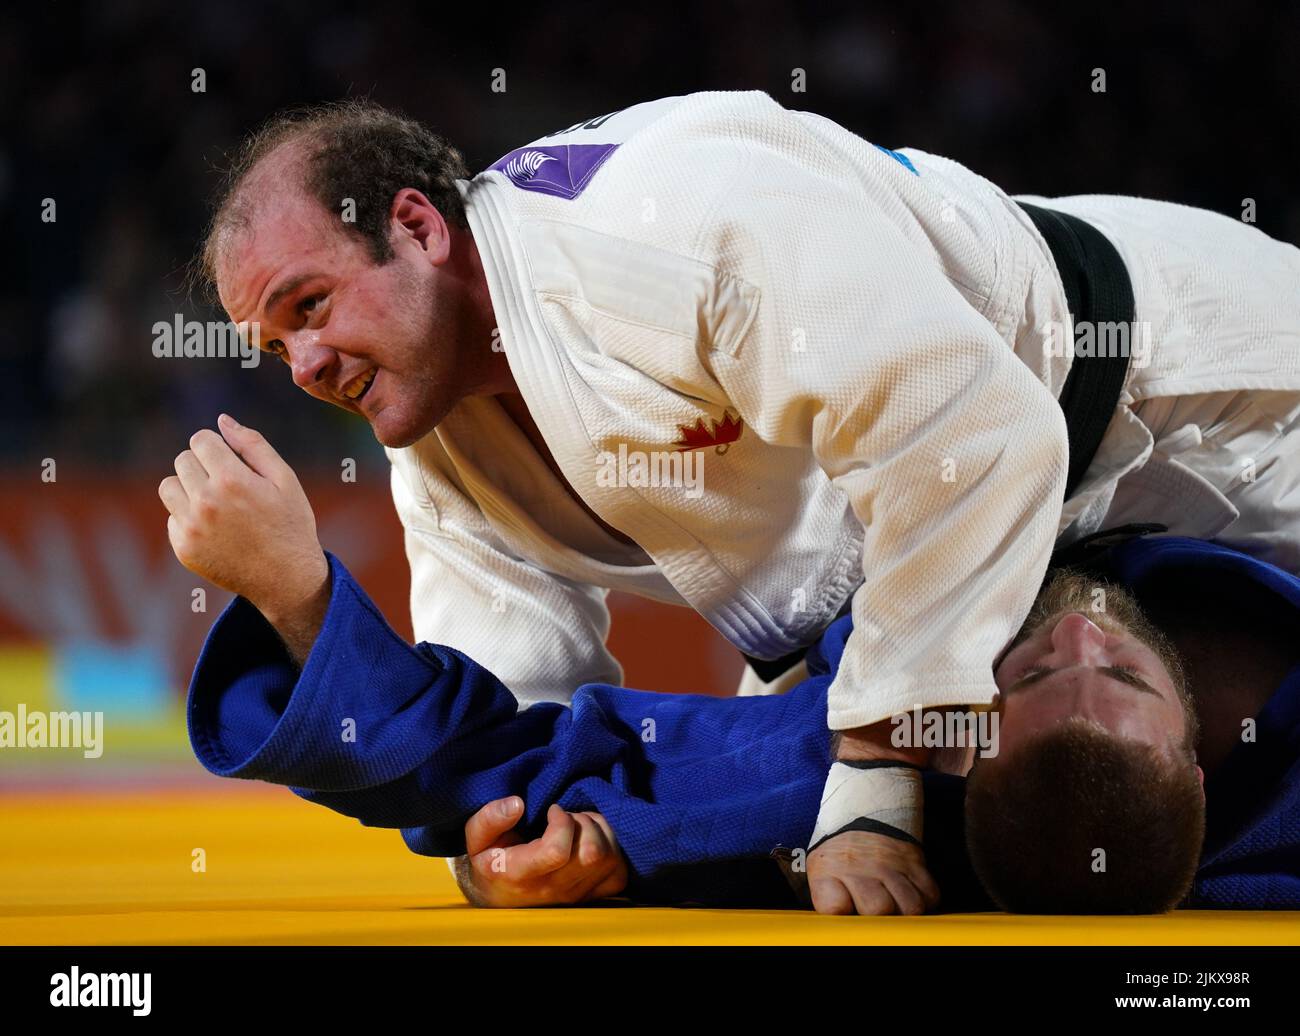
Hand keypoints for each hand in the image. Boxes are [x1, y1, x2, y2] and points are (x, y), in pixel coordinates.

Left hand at [158, 414, 326, 621]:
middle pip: (183, 460)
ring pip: (168, 487)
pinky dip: (188, 519)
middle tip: (229, 486)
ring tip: (216, 503)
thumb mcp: (285, 479)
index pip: (200, 440)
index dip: (216, 447)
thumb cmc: (290, 524)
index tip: (231, 462)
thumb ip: (253, 445)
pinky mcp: (183, 548)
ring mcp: (190, 528)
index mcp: (231, 480)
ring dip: (188, 488)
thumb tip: (222, 421)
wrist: (287, 578)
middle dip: (203, 466)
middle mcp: (205, 502)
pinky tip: (216, 530)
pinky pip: (172, 518)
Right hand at [453, 797, 627, 907]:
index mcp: (521, 874)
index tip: (552, 811)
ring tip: (580, 825)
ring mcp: (575, 895)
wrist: (499, 894)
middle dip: (584, 822)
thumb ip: (490, 818)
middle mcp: (552, 889)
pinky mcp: (592, 895)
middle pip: (591, 853)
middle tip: (568, 816)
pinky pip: (617, 873)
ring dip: (599, 831)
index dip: (562, 822)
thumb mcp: (477, 837)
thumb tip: (517, 804)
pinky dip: (612, 849)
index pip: (557, 852)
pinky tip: (593, 839)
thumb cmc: (490, 859)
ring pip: (608, 859)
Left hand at [807, 830, 939, 914]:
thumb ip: (826, 899)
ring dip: (904, 911)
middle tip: (871, 906)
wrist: (862, 815)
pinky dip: (923, 901)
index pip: (835, 905)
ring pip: (910, 906)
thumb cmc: (840, 856)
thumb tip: (839, 922)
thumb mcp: (819, 872)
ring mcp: (890, 863)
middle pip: (877, 908)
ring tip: (893, 903)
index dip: (840, 911)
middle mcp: (860, 866)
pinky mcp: (915, 861)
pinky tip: (907, 894)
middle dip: (877, 915)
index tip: (842, 907)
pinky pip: (930, 895)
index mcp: (829, 870)